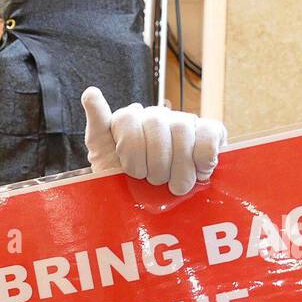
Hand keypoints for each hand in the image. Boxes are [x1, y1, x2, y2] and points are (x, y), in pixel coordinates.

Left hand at [82, 87, 226, 195]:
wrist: (154, 208)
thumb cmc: (127, 185)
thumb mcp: (104, 159)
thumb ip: (98, 127)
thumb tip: (90, 92)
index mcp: (129, 120)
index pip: (128, 119)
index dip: (131, 151)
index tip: (131, 171)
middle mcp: (156, 116)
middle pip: (156, 123)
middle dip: (154, 162)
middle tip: (154, 182)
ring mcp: (183, 123)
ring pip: (182, 129)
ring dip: (179, 167)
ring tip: (175, 186)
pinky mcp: (208, 133)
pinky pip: (211, 132)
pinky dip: (205, 156)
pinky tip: (200, 172)